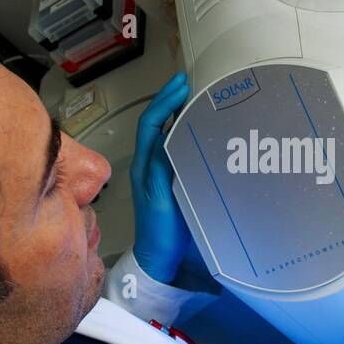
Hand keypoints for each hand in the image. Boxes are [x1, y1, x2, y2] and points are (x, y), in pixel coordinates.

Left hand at [131, 73, 190, 283]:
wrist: (160, 259)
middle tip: (187, 83)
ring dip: (177, 114)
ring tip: (194, 98)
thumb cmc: (159, 231)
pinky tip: (199, 129)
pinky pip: (176, 148)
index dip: (164, 102)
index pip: (151, 124)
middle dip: (169, 101)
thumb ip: (161, 167)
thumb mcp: (160, 197)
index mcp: (144, 165)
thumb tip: (167, 134)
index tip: (182, 85)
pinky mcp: (171, 181)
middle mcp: (149, 164)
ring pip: (166, 134)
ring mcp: (159, 172)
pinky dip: (186, 132)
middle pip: (156, 124)